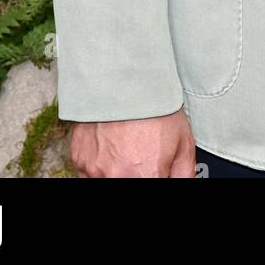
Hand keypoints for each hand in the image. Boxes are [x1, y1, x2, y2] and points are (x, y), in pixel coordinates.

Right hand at [70, 109, 196, 176]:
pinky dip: (101, 163)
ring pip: (106, 179)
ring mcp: (95, 169)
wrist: (124, 77)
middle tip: (142, 156)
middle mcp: (118, 177)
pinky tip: (112, 146)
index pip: (154, 188)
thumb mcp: (183, 141)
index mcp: (146, 176)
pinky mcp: (80, 159)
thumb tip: (184, 183)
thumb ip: (183, 174)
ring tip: (127, 149)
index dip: (157, 176)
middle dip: (138, 173)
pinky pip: (90, 171)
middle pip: (127, 182)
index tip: (157, 171)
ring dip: (117, 171)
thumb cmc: (154, 105)